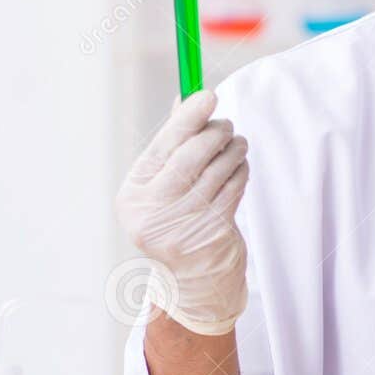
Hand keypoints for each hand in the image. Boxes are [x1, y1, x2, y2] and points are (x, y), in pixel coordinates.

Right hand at [116, 90, 249, 335]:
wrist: (194, 278)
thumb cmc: (178, 218)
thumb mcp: (164, 185)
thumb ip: (173, 144)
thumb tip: (186, 97)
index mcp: (134, 194)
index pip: (162, 147)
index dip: (186, 119)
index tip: (207, 96)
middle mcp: (152, 212)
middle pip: (189, 157)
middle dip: (214, 133)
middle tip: (226, 125)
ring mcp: (182, 226)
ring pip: (217, 171)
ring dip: (233, 150)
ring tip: (237, 145)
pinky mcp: (212, 234)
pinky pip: (233, 188)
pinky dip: (240, 172)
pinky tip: (239, 167)